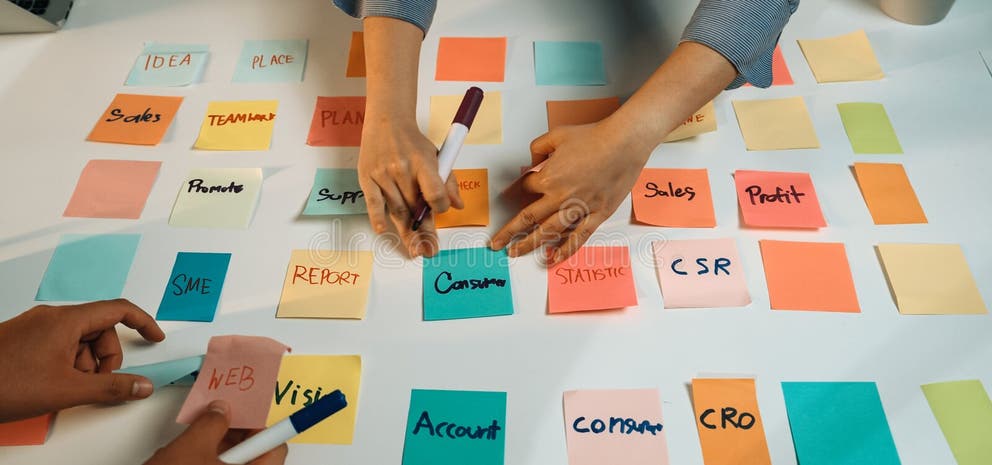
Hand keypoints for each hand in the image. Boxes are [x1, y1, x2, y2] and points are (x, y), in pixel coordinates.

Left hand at [0, 299, 165, 421]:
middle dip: (105, 358)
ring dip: (83, 365)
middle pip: (98, 329)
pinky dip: (65, 364)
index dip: (142, 323)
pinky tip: (52, 385)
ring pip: (77, 340)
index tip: (154, 338)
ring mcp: (34, 327)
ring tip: (65, 389)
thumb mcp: (67, 391)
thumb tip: (142, 386)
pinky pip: (58, 345)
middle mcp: (51, 317)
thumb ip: (111, 388)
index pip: (118, 310)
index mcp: (66, 320)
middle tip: (95, 384)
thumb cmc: (5, 383)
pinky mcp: (22, 339)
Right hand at [144, 400, 286, 464]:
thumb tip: (220, 411)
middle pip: (254, 456)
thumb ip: (211, 424)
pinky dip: (206, 464)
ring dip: (217, 451)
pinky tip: (187, 460)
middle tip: (220, 422)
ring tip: (197, 443)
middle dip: (236, 436)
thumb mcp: (192, 448)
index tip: (246, 414)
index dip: (259, 426)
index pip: (275, 448)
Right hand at [358, 118, 462, 256]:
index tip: (440, 212)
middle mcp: (402, 168)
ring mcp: (383, 174)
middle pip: (414, 207)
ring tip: (414, 248)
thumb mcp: (436, 156)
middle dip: (423, 232)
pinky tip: (384, 231)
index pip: (435, 193)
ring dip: (406, 232)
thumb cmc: (413, 142)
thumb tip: (457, 205)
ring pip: (397, 209)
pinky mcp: (367, 177)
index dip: (439, 207)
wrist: (387, 122)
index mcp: (423, 162)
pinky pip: (373, 203)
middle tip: (428, 250)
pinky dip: (378, 218)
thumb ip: (448, 181)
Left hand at [489, 122, 651, 264]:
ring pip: (549, 231)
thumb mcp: (557, 135)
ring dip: (530, 244)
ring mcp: (579, 207)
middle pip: (528, 218)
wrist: (624, 142)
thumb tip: (533, 160)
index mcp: (548, 178)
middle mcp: (560, 196)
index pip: (526, 187)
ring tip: (516, 253)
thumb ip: (538, 147)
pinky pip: (579, 236)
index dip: (522, 187)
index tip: (522, 190)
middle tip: (497, 244)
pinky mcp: (598, 214)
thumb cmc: (593, 136)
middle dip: (509, 233)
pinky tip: (555, 259)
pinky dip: (567, 249)